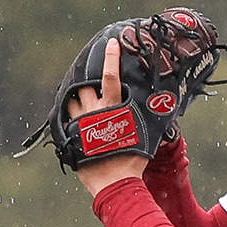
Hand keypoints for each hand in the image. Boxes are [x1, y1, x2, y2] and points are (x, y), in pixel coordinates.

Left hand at [68, 37, 148, 195]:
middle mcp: (94, 112)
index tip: (111, 43)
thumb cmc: (132, 163)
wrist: (113, 183)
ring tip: (79, 99)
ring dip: (75, 98)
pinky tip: (71, 119)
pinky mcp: (72, 136)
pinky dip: (68, 117)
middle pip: (84, 86)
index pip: (110, 77)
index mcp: (113, 109)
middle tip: (89, 77)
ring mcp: (80, 123)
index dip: (111, 58)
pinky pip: (66, 120)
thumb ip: (144, 122)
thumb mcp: (143, 138)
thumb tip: (161, 113)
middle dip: (86, 80)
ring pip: (71, 101)